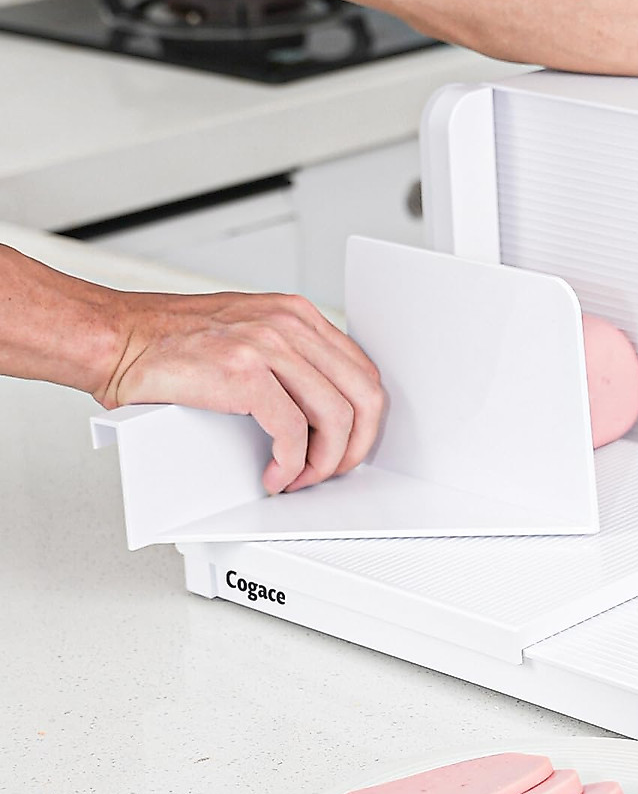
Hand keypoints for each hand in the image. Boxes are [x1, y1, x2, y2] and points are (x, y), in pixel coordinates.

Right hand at [97, 290, 383, 493]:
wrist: (117, 340)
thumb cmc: (173, 347)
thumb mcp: (249, 336)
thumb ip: (291, 362)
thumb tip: (329, 414)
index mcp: (297, 316)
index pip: (363, 372)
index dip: (365, 421)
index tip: (347, 448)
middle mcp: (289, 325)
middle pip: (364, 395)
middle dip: (355, 446)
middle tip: (331, 471)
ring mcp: (268, 345)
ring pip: (337, 417)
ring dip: (323, 461)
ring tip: (300, 477)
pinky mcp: (244, 373)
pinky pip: (293, 432)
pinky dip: (290, 464)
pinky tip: (276, 475)